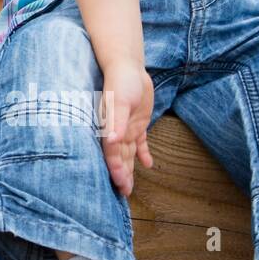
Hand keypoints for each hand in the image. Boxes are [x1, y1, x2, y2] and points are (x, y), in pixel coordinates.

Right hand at [99, 61, 153, 196]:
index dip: (115, 169)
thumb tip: (112, 140)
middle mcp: (118, 131)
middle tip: (124, 194)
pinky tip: (148, 164)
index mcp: (110, 127)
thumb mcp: (120, 100)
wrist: (127, 66)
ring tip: (130, 187)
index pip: (111, 153)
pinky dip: (143, 153)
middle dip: (121, 175)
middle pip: (118, 158)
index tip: (120, 185)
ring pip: (128, 153)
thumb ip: (116, 120)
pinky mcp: (137, 122)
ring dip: (129, 169)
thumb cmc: (121, 81)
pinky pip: (140, 142)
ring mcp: (127, 127)